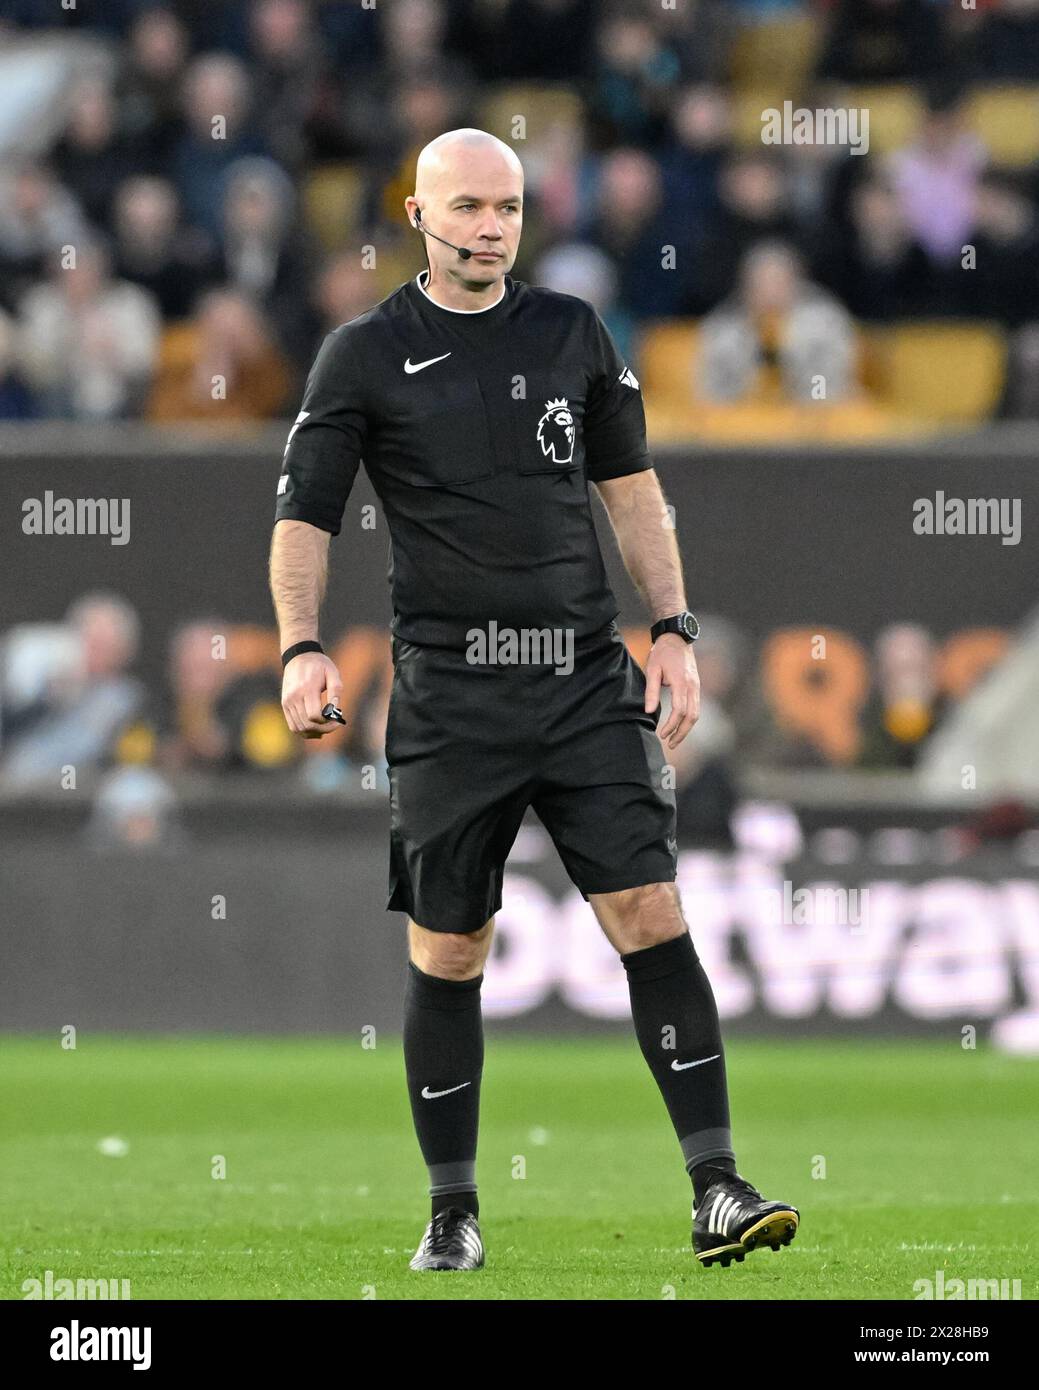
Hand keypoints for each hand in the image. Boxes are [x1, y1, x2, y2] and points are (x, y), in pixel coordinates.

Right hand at [281, 652, 343, 738]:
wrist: (299, 657)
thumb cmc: (319, 665)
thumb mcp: (333, 673)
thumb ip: (336, 691)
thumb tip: (335, 710)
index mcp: (306, 688)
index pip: (314, 716)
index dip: (328, 722)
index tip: (338, 718)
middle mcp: (293, 697)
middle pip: (307, 725)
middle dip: (324, 729)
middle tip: (336, 724)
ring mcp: (287, 702)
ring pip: (299, 728)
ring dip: (315, 733)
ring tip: (327, 727)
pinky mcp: (285, 705)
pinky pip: (293, 726)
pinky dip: (305, 732)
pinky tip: (316, 729)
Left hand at [644, 634, 699, 749]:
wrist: (677, 637)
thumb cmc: (662, 652)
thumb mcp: (652, 669)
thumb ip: (651, 691)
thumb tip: (648, 711)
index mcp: (681, 682)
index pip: (679, 710)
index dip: (671, 725)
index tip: (661, 734)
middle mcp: (693, 686)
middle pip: (692, 716)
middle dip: (681, 733)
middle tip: (670, 744)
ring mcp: (697, 686)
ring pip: (696, 714)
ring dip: (686, 729)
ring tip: (674, 739)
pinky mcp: (697, 686)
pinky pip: (696, 707)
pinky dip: (689, 720)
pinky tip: (680, 726)